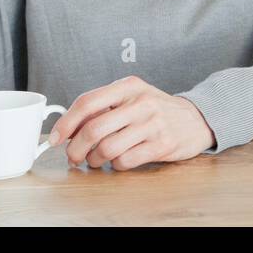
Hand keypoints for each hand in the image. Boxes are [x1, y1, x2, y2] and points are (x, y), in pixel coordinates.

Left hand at [49, 76, 214, 170]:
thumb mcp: (132, 97)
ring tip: (97, 159)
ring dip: (95, 160)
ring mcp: (153, 124)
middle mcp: (141, 102)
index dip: (66, 123)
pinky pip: (125, 161)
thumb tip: (68, 127)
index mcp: (129, 86)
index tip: (56, 137)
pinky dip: (115, 166)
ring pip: (106, 149)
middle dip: (75, 149)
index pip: (88, 102)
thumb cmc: (156, 110)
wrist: (196, 119)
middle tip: (74, 156)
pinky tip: (120, 160)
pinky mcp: (162, 145)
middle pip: (93, 129)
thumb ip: (103, 107)